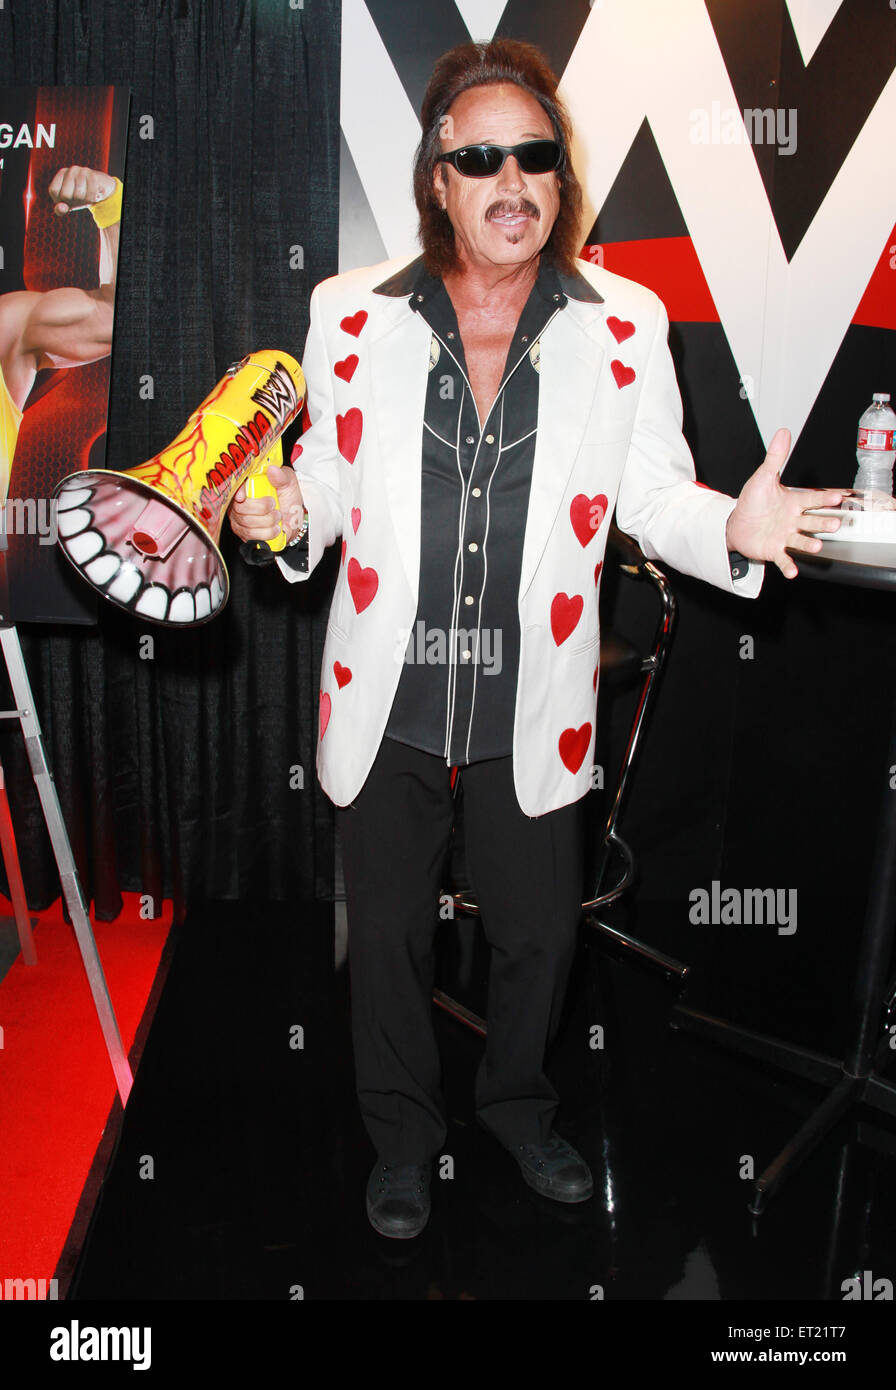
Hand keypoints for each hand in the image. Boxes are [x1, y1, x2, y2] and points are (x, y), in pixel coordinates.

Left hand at [48, 166, 116, 214]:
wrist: (101, 188)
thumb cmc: (81, 196)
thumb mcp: (68, 204)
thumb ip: (60, 209)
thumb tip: (62, 208)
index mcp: (62, 174)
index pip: (54, 191)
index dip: (61, 199)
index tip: (68, 197)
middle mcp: (71, 170)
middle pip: (65, 195)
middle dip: (73, 201)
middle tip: (79, 197)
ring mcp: (83, 171)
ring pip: (78, 196)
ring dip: (84, 201)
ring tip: (87, 195)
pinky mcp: (93, 176)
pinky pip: (89, 196)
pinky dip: (91, 200)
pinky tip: (94, 194)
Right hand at [229, 463, 304, 542]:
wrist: (295, 519)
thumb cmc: (287, 498)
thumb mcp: (288, 483)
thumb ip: (281, 476)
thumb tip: (273, 469)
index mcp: (247, 486)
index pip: (234, 487)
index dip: (237, 492)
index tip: (242, 496)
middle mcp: (239, 503)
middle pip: (240, 508)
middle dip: (261, 509)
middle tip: (275, 506)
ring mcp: (240, 520)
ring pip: (247, 524)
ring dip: (267, 521)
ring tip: (278, 517)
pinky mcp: (245, 534)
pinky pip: (252, 537)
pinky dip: (267, 534)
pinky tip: (275, 529)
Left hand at [726, 428, 843, 578]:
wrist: (737, 523)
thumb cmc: (753, 501)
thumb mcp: (763, 477)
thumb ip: (775, 457)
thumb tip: (783, 433)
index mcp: (794, 502)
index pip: (813, 498)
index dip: (825, 497)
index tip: (837, 496)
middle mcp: (793, 520)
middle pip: (812, 521)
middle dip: (823, 522)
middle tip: (835, 524)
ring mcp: (785, 536)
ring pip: (801, 540)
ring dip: (809, 544)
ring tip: (816, 546)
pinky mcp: (775, 550)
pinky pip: (784, 558)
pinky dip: (788, 565)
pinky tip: (792, 571)